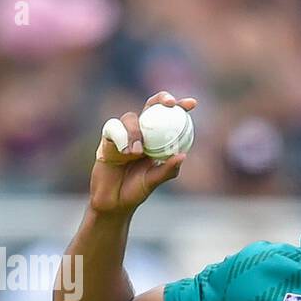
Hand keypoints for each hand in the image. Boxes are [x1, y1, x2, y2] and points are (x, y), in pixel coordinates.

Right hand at [89, 91, 196, 216]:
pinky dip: (121, 137)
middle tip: (171, 103)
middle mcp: (140, 133)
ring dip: (136, 132)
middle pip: (149, 106)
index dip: (180, 107)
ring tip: (138, 153)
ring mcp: (123, 134)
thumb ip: (168, 169)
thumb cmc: (136, 190)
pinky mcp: (107, 138)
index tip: (193, 104)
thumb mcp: (154, 180)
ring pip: (130, 118)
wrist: (113, 201)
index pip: (169, 119)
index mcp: (155, 140)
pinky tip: (126, 152)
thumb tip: (182, 155)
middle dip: (160, 99)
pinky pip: (113, 128)